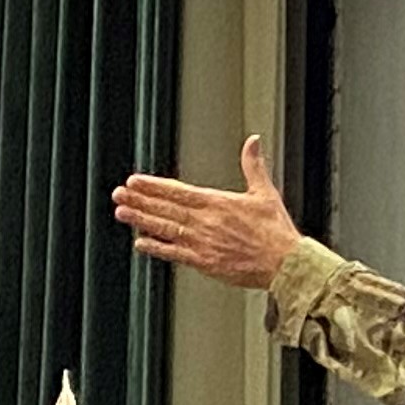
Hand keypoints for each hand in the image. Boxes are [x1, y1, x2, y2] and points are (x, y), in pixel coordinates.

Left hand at [114, 135, 302, 293]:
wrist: (285, 263)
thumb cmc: (276, 231)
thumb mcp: (264, 193)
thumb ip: (253, 166)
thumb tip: (253, 141)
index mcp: (218, 203)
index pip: (178, 191)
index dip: (153, 186)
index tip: (135, 181)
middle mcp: (206, 222)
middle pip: (166, 208)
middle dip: (140, 200)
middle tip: (119, 194)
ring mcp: (203, 243)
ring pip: (165, 229)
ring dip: (141, 220)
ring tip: (122, 212)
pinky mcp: (205, 263)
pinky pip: (175, 254)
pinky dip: (156, 248)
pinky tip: (140, 243)